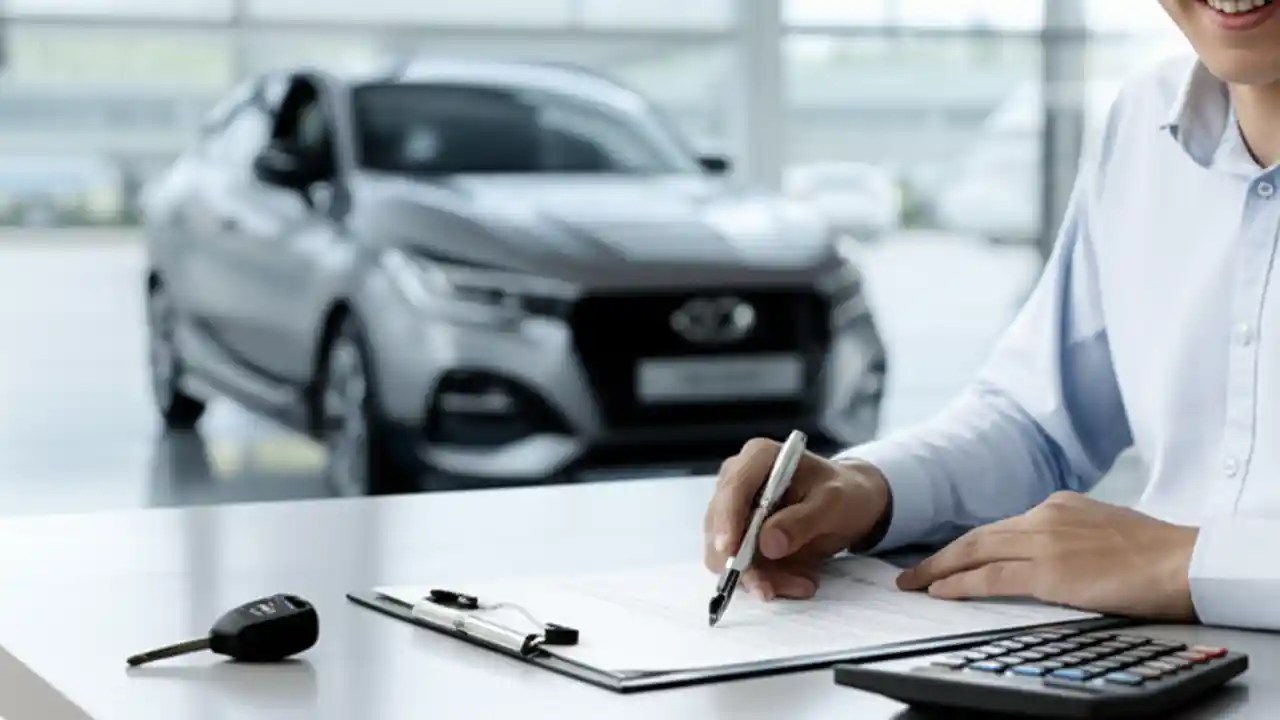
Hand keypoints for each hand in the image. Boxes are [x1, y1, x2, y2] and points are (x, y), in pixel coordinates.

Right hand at [703, 438, 890, 600]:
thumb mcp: (833, 503)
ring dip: (761, 577)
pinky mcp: (740, 539)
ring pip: (727, 554)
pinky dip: (769, 580)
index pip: (733, 487)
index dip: (726, 520)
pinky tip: (800, 580)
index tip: (730, 552)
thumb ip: (802, 521)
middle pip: (721, 526)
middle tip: (772, 589)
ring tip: (803, 583)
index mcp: (758, 458)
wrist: (851, 504)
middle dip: (745, 562)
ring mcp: (735, 511)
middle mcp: (737, 481)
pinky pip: (742, 567)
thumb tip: (767, 545)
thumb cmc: (843, 492)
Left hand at [897, 491, 1197, 620]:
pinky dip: (960, 584)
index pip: (1002, 527)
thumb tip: (1059, 554)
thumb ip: (1074, 536)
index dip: (970, 544)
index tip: (949, 556)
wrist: (1183, 561)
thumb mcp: (1106, 530)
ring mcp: (1044, 542)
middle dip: (942, 555)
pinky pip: (989, 577)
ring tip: (914, 583)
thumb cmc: (1157, 554)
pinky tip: (940, 592)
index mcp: (1060, 506)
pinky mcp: (1048, 571)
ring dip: (939, 569)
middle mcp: (1045, 517)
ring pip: (975, 553)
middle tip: (912, 571)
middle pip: (978, 537)